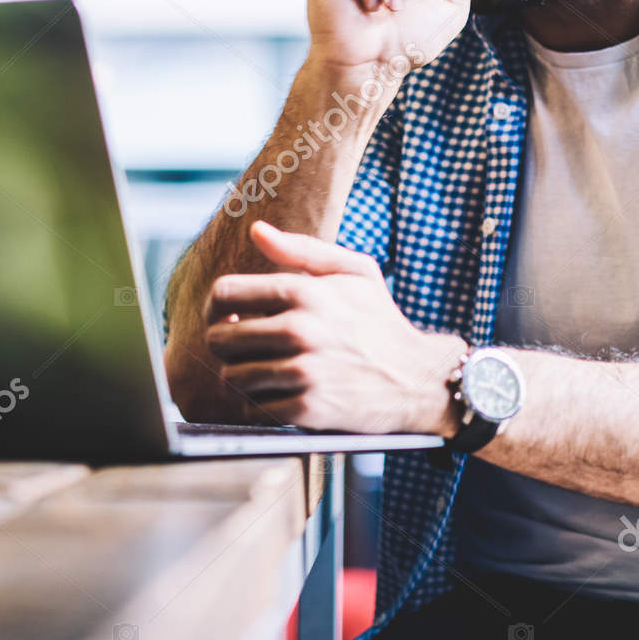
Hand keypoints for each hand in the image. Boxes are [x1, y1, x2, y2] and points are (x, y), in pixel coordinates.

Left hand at [203, 220, 465, 433]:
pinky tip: (282, 395)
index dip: (218, 307)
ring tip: (267, 372)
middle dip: (229, 344)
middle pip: (220, 338)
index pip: (224, 293)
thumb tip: (256, 231)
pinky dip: (262, 405)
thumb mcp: (355, 272)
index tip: (230, 318)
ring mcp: (303, 371)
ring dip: (244, 377)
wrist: (420, 379)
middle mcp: (300, 329)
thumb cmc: (381, 322)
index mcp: (305, 291)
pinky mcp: (308, 409)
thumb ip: (302, 249)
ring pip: (233, 376)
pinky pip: (254, 408)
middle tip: (247, 348)